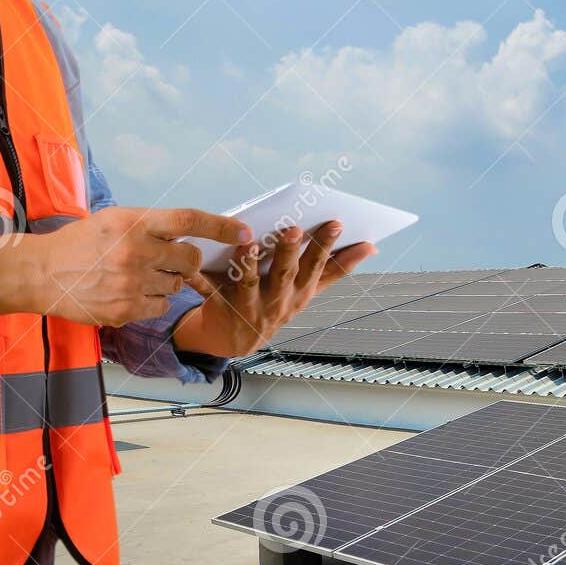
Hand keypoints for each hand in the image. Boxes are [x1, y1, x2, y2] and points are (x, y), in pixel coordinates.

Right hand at [0, 206, 251, 325]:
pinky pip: (160, 307)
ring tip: (134, 276)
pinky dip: (151, 302)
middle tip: (166, 261)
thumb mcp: (115, 221)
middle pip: (190, 259)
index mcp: (134, 222)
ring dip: (165, 282)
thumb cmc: (81, 243)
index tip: (246, 232)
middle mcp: (135, 251)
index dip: (222, 227)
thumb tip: (191, 238)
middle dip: (187, 262)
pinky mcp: (126, 309)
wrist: (41, 273)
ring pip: (176, 286)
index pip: (189, 221)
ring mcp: (131, 283)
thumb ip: (152, 228)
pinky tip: (127, 293)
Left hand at [173, 220, 375, 357]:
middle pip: (285, 275)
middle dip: (291, 253)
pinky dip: (199, 278)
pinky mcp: (219, 307)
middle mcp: (277, 302)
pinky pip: (208, 291)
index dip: (327, 248)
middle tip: (293, 229)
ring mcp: (248, 307)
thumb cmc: (275, 304)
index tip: (335, 224)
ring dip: (249, 265)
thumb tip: (372, 246)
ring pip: (249, 284)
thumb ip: (336, 268)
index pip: (317, 268)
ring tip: (249, 245)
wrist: (235, 341)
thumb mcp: (308, 290)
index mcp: (300, 293)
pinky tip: (193, 263)